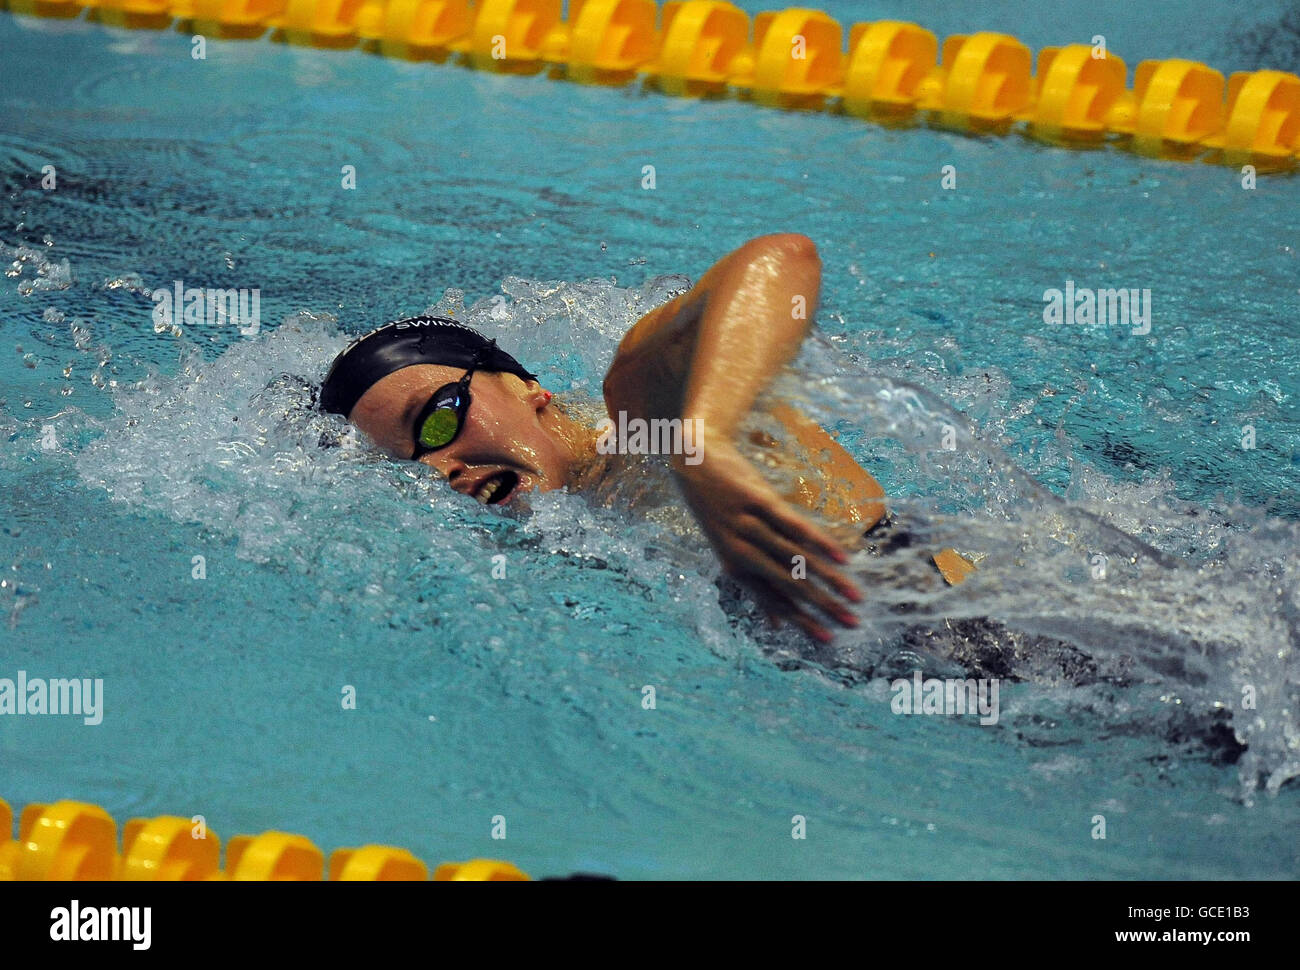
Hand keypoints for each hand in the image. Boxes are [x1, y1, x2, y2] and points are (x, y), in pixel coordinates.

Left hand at [672, 442, 862, 641]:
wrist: (694, 463)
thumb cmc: (718, 513)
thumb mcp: (731, 553)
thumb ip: (758, 590)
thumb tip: (777, 626)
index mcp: (736, 569)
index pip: (776, 603)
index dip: (804, 623)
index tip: (830, 641)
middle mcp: (742, 552)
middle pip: (790, 586)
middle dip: (824, 608)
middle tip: (853, 624)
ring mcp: (750, 526)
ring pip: (797, 559)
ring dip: (830, 580)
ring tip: (855, 596)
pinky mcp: (759, 501)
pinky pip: (794, 526)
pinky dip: (820, 543)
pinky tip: (842, 557)